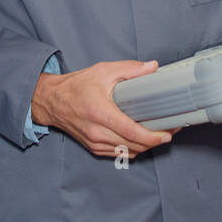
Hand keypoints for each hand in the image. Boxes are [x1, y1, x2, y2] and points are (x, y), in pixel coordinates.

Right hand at [31, 59, 173, 158]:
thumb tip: (152, 68)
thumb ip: (130, 69)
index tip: (166, 134)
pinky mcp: (94, 148)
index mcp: (100, 113)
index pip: (131, 132)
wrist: (51, 101)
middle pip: (133, 145)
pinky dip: (133, 148)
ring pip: (128, 152)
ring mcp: (95, 143)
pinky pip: (119, 153)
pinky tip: (141, 138)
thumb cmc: (75, 86)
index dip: (152, 136)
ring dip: (145, 146)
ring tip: (158, 134)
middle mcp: (97, 132)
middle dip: (155, 141)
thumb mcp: (103, 71)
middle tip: (170, 130)